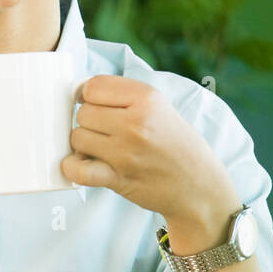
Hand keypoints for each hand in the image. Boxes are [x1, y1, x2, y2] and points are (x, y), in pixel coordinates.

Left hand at [60, 75, 237, 226]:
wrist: (199, 185)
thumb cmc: (176, 144)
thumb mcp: (160, 107)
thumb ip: (123, 96)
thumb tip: (80, 92)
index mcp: (147, 98)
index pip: (93, 86)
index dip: (90, 96)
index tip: (97, 106)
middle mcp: (136, 122)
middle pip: (83, 113)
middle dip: (90, 122)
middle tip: (106, 132)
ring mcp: (126, 152)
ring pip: (77, 137)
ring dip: (83, 144)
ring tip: (102, 148)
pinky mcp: (119, 178)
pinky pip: (78, 169)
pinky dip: (73, 167)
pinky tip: (84, 164)